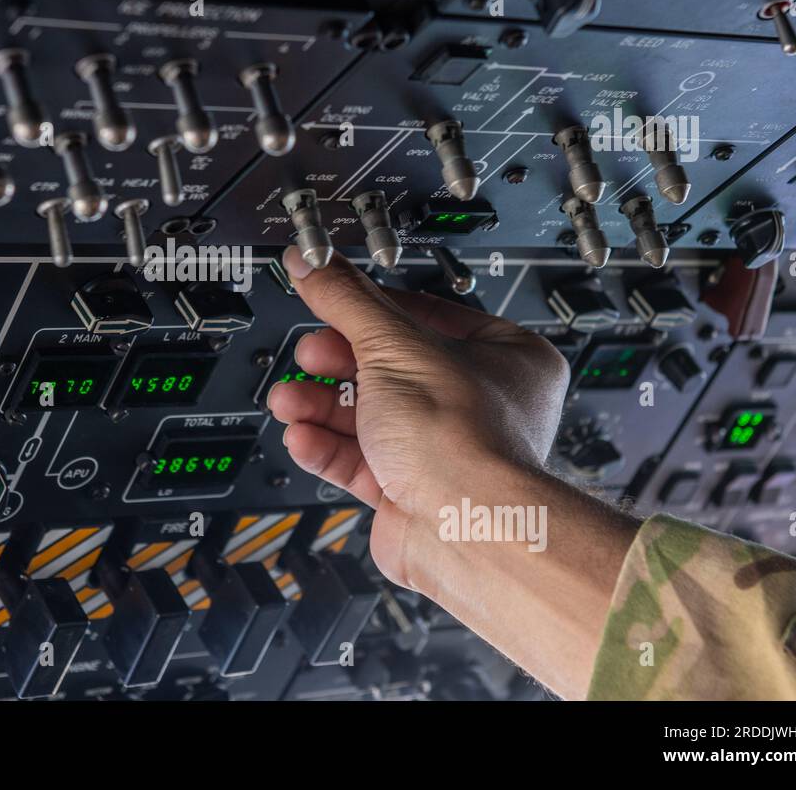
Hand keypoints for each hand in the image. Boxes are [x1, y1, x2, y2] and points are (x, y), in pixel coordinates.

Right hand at [267, 245, 569, 587]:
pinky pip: (360, 460)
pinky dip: (327, 446)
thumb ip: (345, 300)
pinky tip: (302, 434)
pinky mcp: (410, 492)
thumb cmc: (466, 442)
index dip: (372, 309)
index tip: (331, 299)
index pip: (426, 315)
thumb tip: (312, 261)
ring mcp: (443, 450)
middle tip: (310, 353)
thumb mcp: (392, 346)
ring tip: (290, 397)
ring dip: (322, 406)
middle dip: (336, 363)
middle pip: (389, 367)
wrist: (467, 533)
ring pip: (369, 416)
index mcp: (505, 356)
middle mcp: (479, 405)